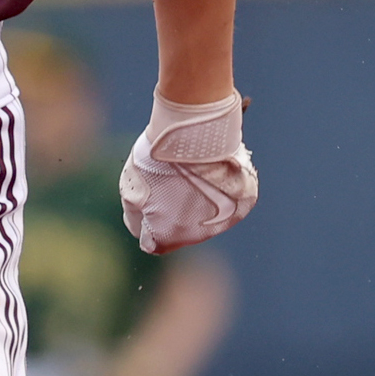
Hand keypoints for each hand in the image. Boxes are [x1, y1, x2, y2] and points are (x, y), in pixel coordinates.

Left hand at [120, 90, 257, 253]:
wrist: (195, 134)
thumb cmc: (158, 160)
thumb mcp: (131, 187)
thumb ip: (136, 214)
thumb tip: (146, 229)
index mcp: (167, 236)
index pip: (151, 241)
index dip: (145, 219)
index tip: (147, 197)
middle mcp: (198, 235)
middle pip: (181, 228)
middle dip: (174, 209)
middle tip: (171, 178)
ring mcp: (225, 219)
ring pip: (207, 213)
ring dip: (198, 198)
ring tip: (192, 170)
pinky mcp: (244, 201)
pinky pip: (230, 198)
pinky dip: (221, 186)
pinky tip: (213, 167)